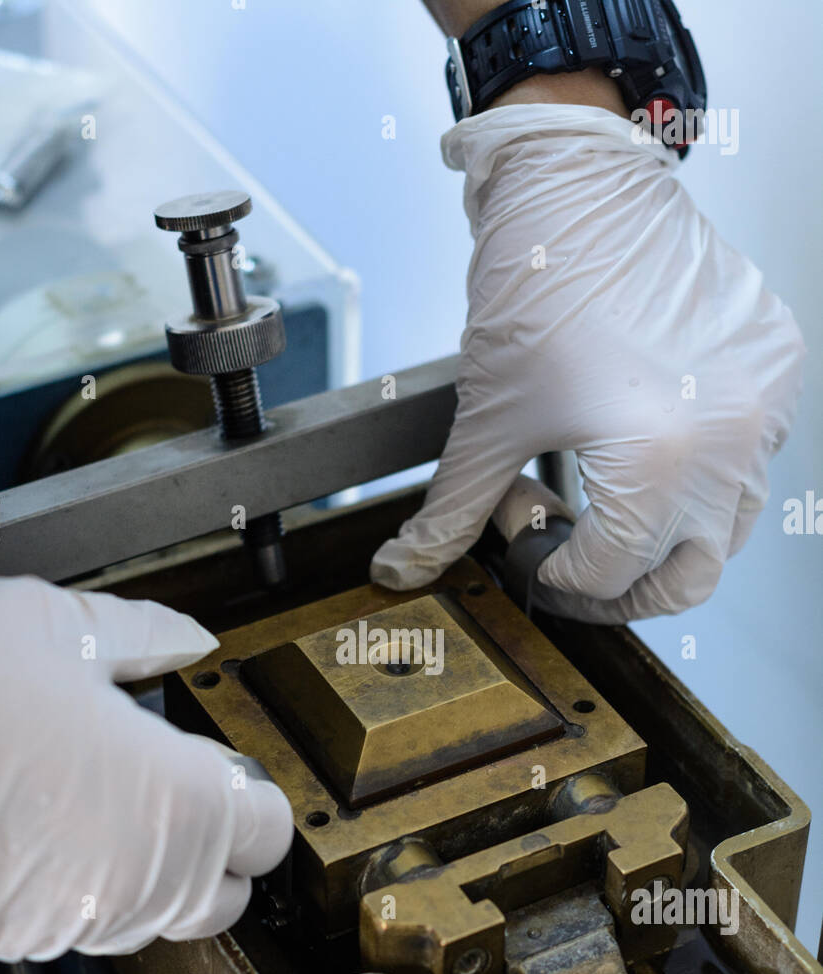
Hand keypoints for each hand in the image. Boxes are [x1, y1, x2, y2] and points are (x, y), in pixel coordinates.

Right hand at [0, 576, 292, 960]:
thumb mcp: (53, 627)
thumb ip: (141, 635)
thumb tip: (184, 637)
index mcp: (177, 801)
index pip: (269, 830)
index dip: (255, 793)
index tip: (227, 764)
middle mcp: (139, 878)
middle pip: (224, 894)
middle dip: (215, 846)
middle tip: (175, 784)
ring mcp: (75, 918)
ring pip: (155, 918)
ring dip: (153, 870)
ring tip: (102, 796)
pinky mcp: (17, 936)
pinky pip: (84, 924)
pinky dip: (87, 886)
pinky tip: (47, 823)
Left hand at [371, 106, 804, 622]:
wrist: (583, 183)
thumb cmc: (536, 286)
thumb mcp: (487, 419)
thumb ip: (452, 512)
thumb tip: (402, 568)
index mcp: (657, 464)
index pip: (606, 576)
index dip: (544, 567)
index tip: (513, 528)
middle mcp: (728, 445)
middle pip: (682, 580)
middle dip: (617, 584)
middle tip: (565, 556)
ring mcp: (765, 409)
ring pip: (724, 529)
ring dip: (662, 536)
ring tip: (602, 498)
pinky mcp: (779, 374)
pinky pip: (750, 460)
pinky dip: (701, 475)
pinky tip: (644, 443)